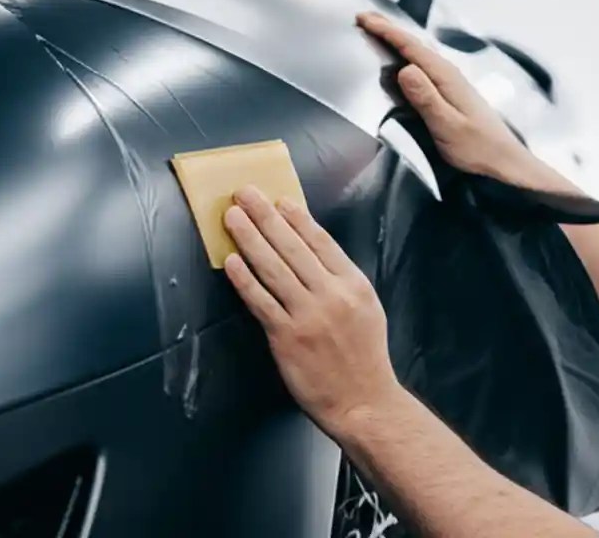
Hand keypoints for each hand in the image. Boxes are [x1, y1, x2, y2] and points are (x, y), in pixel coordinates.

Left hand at [222, 185, 403, 437]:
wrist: (364, 404)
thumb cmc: (363, 358)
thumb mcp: (366, 310)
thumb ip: (340, 282)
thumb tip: (310, 252)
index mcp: (354, 285)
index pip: (321, 241)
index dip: (296, 218)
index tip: (278, 199)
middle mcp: (332, 295)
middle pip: (292, 247)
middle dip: (265, 216)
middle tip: (245, 194)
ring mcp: (309, 316)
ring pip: (273, 268)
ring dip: (250, 238)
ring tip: (232, 217)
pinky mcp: (288, 337)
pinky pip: (261, 301)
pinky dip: (245, 279)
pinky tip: (232, 261)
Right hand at [356, 11, 537, 183]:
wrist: (503, 161)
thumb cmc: (476, 147)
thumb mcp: (447, 124)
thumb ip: (426, 97)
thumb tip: (405, 69)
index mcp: (445, 76)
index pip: (411, 47)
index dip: (386, 31)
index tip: (363, 19)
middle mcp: (448, 73)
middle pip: (414, 45)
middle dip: (389, 29)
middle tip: (363, 18)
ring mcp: (450, 82)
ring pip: (418, 54)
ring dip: (396, 41)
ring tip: (376, 33)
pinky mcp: (449, 93)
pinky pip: (422, 66)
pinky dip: (407, 57)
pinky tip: (400, 61)